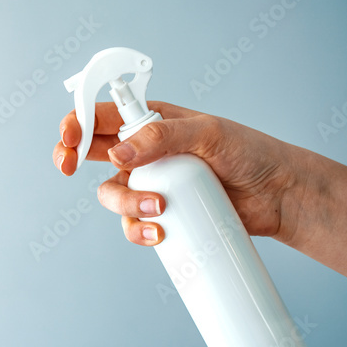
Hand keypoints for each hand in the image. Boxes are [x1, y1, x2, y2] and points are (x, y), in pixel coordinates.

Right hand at [52, 101, 306, 247]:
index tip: (69, 137)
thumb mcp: (209, 134)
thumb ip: (162, 137)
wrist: (279, 196)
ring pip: (111, 193)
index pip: (102, 114)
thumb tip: (117, 154)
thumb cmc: (250, 153)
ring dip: (123, 203)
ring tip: (157, 208)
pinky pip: (133, 224)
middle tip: (66, 166)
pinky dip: (137, 230)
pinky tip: (159, 232)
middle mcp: (143, 151)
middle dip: (70, 156)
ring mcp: (150, 183)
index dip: (76, 122)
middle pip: (90, 151)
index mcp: (151, 120)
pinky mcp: (161, 214)